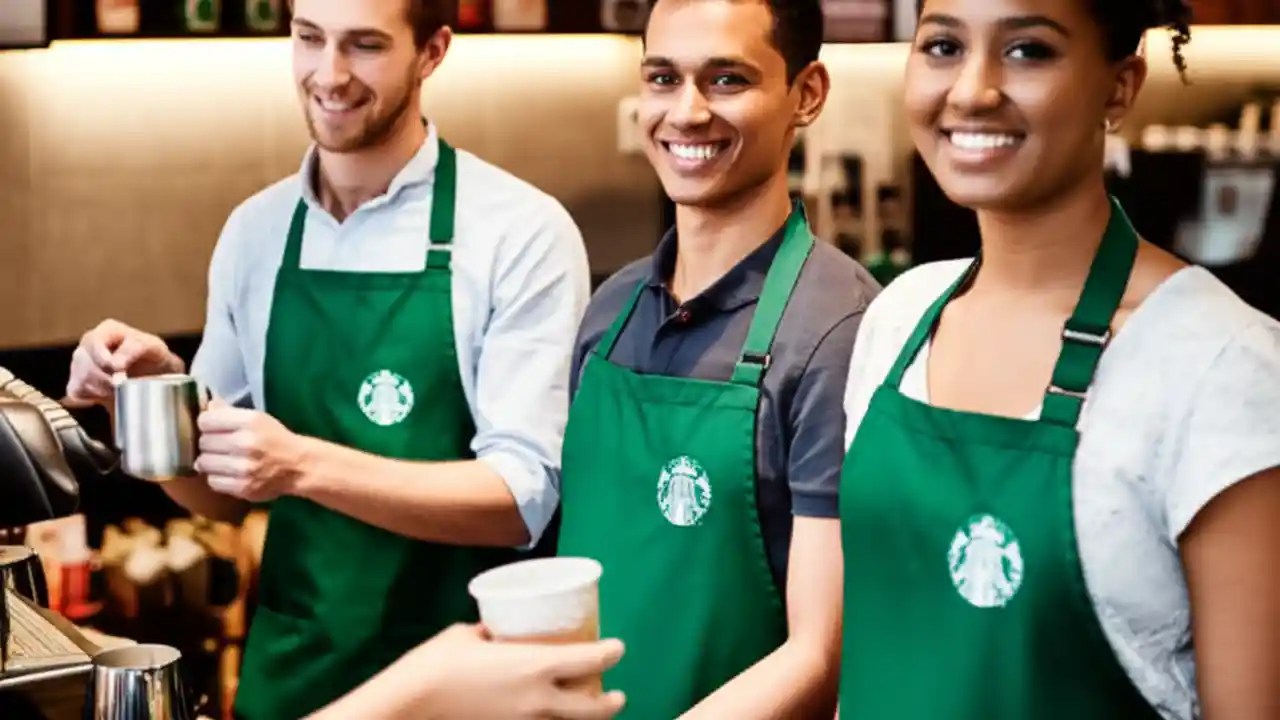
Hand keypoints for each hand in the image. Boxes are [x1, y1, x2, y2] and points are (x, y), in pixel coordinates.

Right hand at [65, 319, 183, 407]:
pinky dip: (92, 397)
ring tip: (120, 391)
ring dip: (101, 390)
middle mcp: (89, 343)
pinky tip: (108, 396)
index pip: (93, 342)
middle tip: (123, 386)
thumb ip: (133, 350)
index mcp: (107, 330)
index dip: (103, 358)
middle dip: (105, 378)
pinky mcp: (76, 382)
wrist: (156, 377)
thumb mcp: (152, 348)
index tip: (118, 370)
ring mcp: (79, 362)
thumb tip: (114, 364)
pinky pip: (76, 392)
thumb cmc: (154, 358)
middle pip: (84, 362)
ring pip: (80, 378)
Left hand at [195, 399, 306, 501]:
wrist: (299, 466)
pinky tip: (228, 473)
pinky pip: (213, 481)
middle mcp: (246, 443)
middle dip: (208, 443)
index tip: (213, 428)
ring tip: (222, 460)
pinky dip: (217, 477)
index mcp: (250, 421)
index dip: (207, 424)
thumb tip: (207, 408)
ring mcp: (244, 468)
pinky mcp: (243, 487)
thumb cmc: (275, 438)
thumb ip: (229, 412)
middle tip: (219, 446)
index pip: (205, 421)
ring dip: (210, 462)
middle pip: (204, 442)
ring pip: (204, 463)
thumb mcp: (257, 418)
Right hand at [365, 623, 625, 719]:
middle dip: (610, 704)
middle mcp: (539, 701)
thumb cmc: (439, 663)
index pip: (590, 660)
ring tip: (588, 712)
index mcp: (536, 667)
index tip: (618, 647)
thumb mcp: (470, 635)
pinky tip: (549, 719)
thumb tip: (498, 631)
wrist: (410, 706)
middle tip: (618, 695)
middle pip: (592, 709)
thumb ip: (493, 635)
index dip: (611, 653)